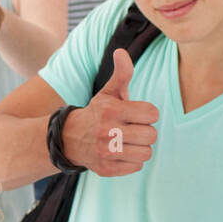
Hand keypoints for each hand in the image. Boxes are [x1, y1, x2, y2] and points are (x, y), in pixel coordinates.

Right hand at [60, 48, 158, 176]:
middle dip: (146, 132)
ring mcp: (106, 152)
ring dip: (142, 148)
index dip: (148, 114)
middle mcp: (107, 132)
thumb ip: (121, 74)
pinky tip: (122, 154)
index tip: (137, 115)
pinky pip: (136, 167)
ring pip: (146, 153)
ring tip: (130, 142)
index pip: (152, 114)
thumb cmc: (98, 113)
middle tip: (134, 130)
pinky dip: (132, 161)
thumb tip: (121, 52)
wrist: (70, 139)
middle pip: (152, 135)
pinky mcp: (106, 169)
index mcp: (112, 111)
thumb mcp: (108, 93)